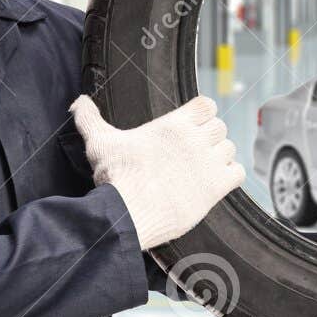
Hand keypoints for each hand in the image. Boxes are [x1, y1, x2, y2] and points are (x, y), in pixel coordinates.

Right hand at [70, 94, 243, 249]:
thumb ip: (90, 119)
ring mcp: (208, 163)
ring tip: (202, 169)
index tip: (192, 125)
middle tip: (193, 152)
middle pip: (219, 127)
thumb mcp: (99, 142)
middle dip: (209, 137)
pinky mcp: (216, 187)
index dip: (202, 114)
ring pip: (229, 149)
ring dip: (219, 157)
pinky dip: (230, 176)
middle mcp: (195, 140)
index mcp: (174, 125)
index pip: (206, 105)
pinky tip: (215, 183)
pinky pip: (238, 173)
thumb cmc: (116, 178)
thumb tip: (78, 103)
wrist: (127, 213)